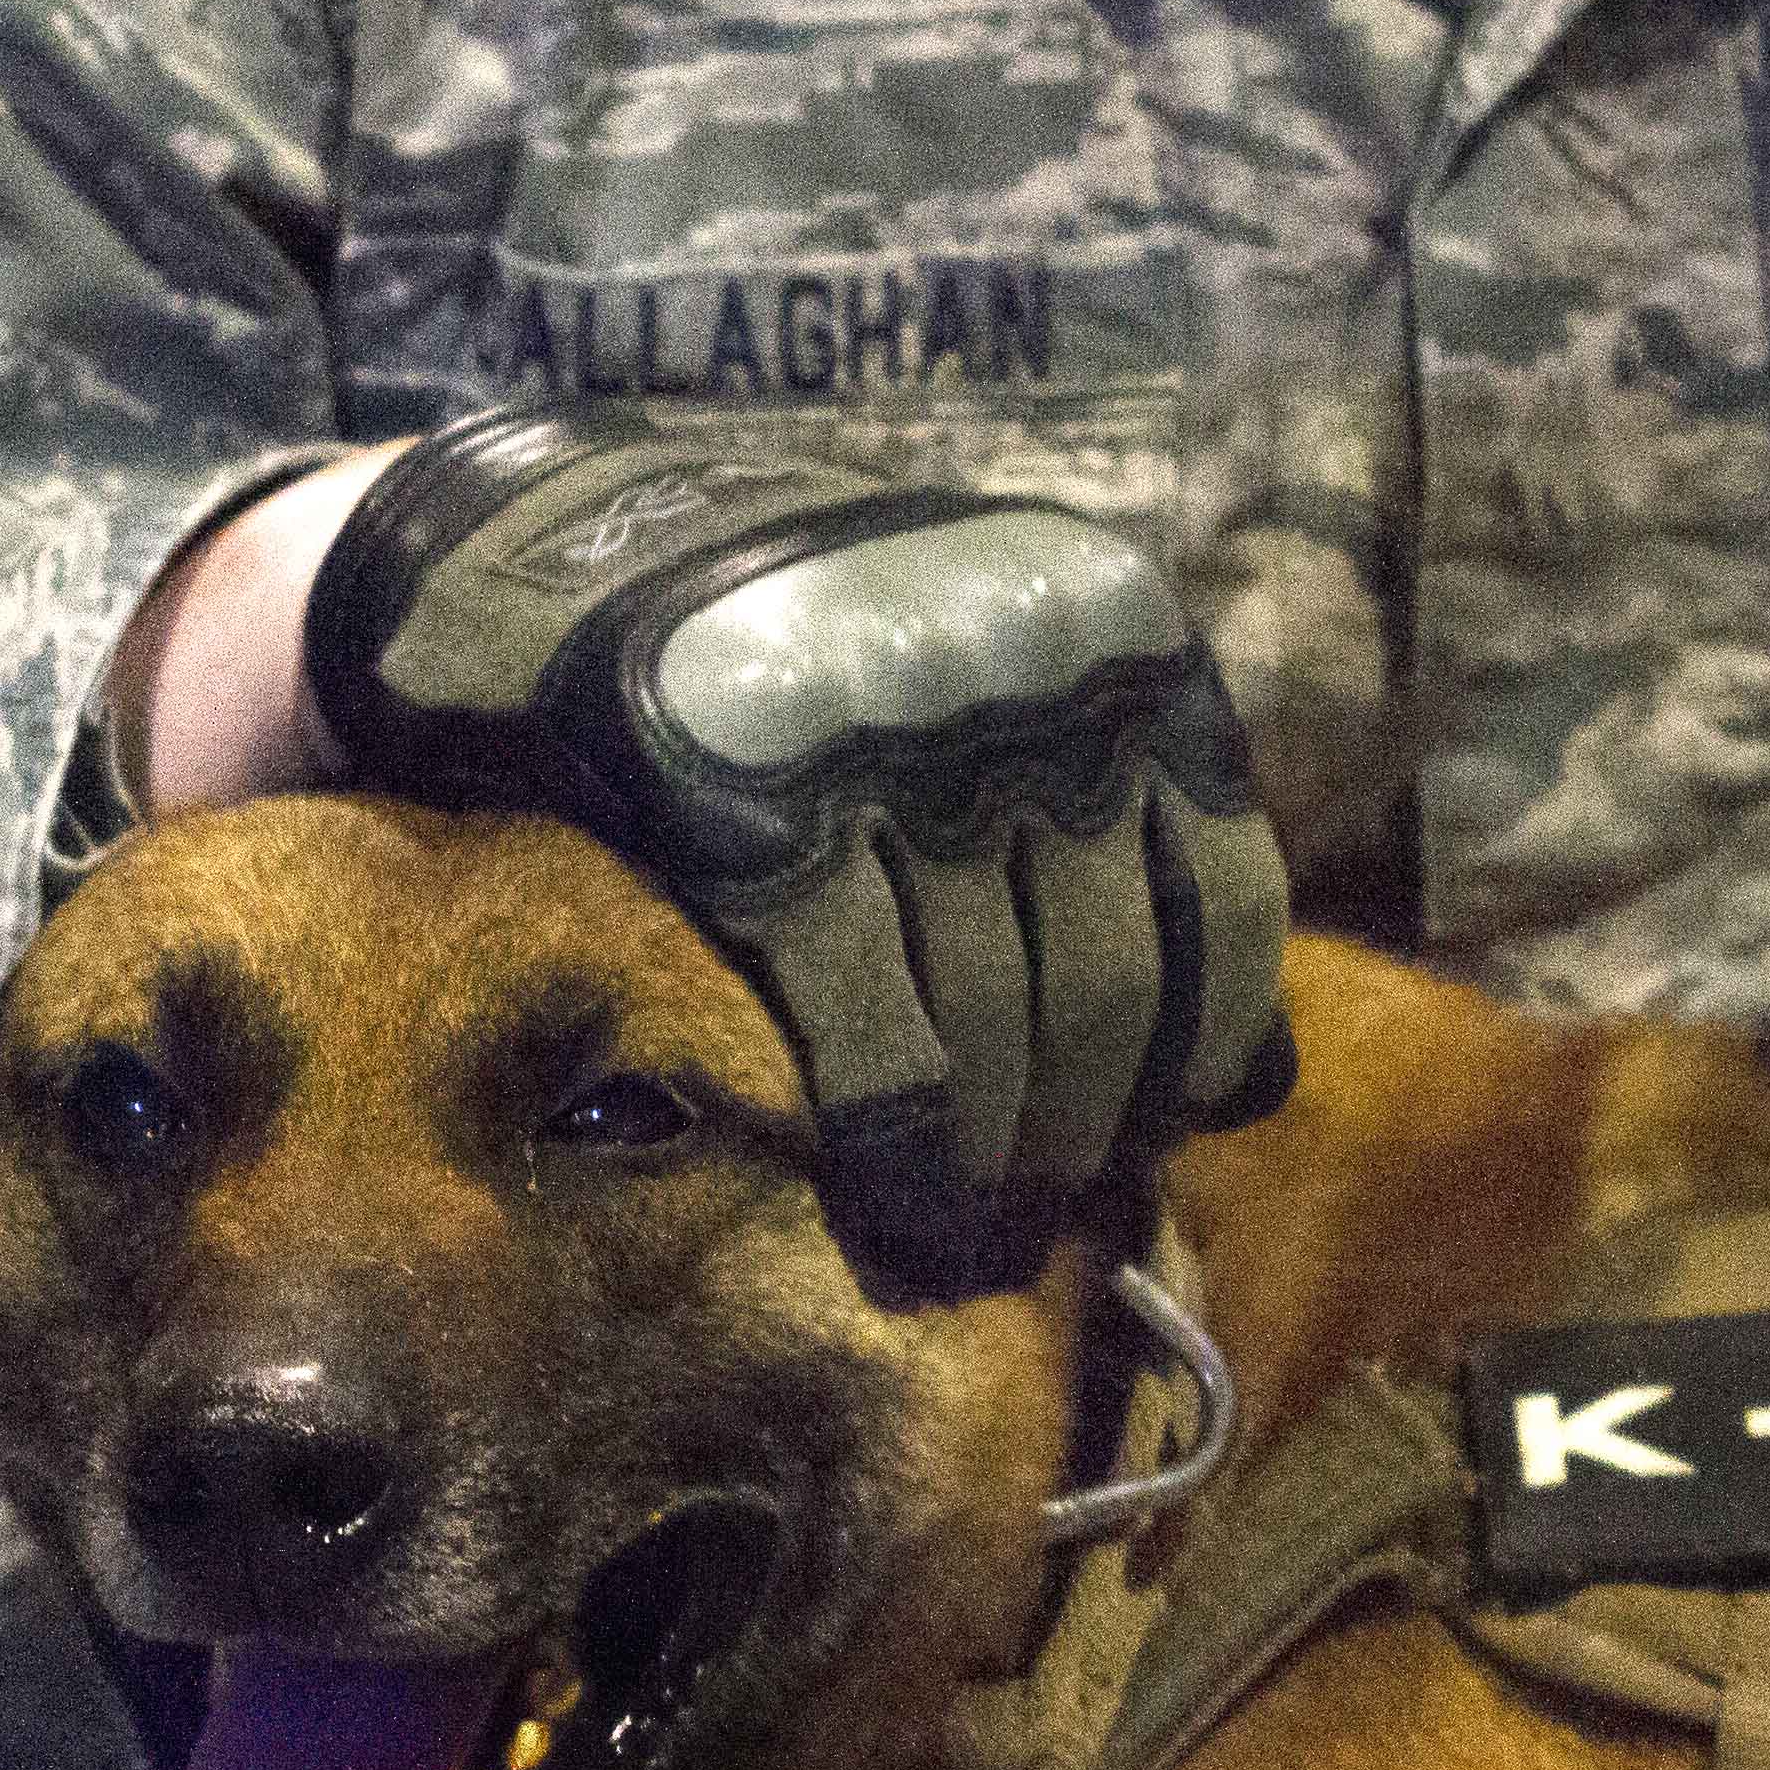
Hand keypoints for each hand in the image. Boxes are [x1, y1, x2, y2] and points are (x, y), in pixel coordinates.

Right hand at [299, 404, 1290, 1288]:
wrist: (512, 531)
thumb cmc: (774, 639)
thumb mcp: (977, 668)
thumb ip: (1115, 827)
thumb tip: (1257, 1077)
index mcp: (1108, 622)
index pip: (1222, 893)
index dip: (1184, 1053)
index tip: (1129, 1141)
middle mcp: (1024, 664)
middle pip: (1106, 975)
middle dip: (1073, 1128)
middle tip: (1024, 1216)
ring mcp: (893, 734)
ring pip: (998, 1017)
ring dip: (988, 1161)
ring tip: (956, 1238)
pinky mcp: (755, 808)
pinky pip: (870, 1026)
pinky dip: (896, 1145)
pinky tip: (891, 1207)